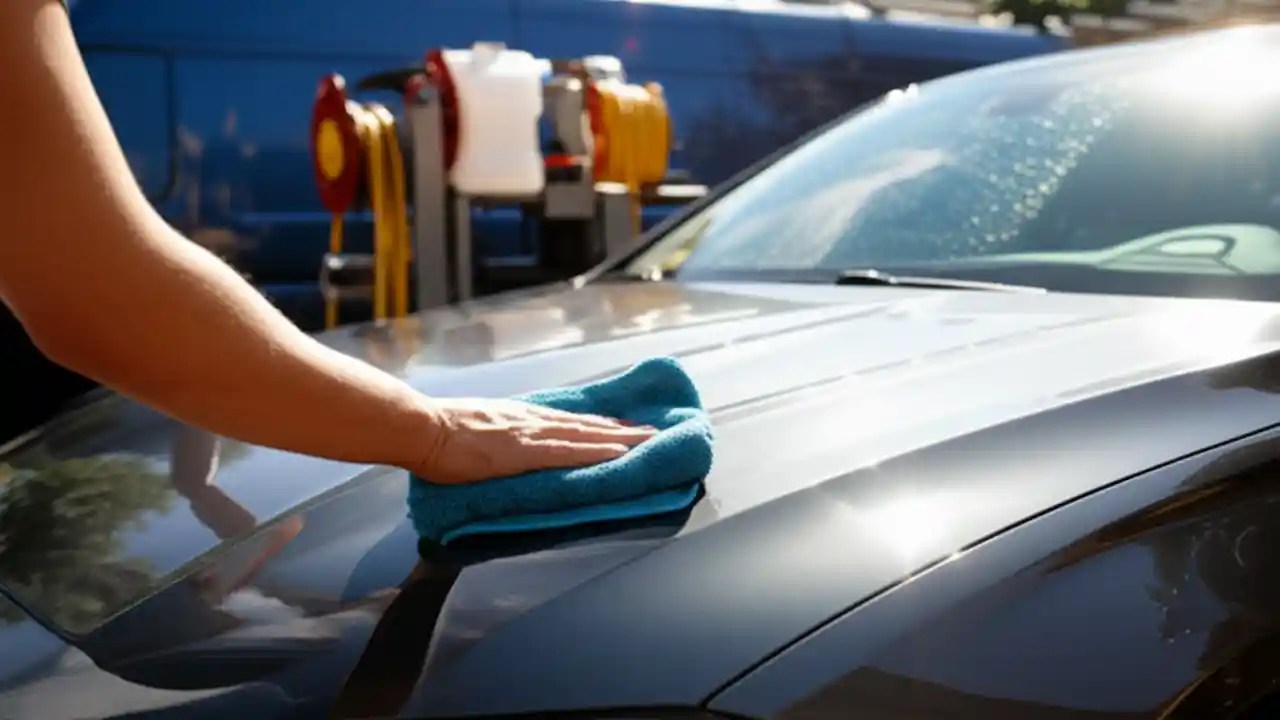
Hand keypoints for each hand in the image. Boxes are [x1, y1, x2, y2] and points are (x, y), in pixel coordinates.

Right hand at [416, 398, 656, 484]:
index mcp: (519, 416)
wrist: (422, 427)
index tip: (622, 426)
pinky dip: (596, 451)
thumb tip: (504, 445)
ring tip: (648, 440)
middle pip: (585, 424)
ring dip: (620, 437)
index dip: (597, 425)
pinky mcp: (524, 451)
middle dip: (620, 429)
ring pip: (585, 435)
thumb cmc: (438, 429)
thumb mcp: (476, 426)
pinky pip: (569, 452)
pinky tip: (618, 452)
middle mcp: (531, 420)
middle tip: (651, 431)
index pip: (567, 421)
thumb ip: (497, 434)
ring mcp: (530, 434)